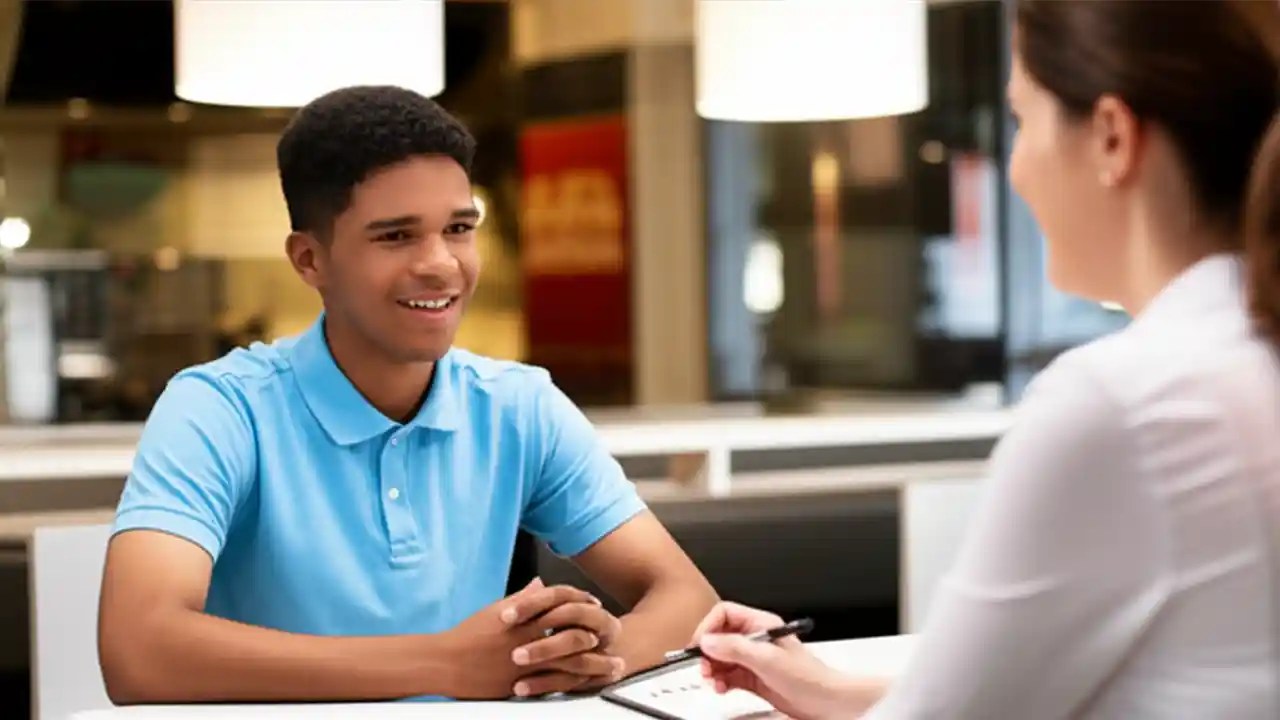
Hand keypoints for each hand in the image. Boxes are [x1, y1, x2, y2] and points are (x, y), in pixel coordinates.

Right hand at [439, 578, 614, 698]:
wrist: (446, 662)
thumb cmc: (469, 634)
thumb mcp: (497, 609)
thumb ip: (523, 598)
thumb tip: (540, 584)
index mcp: (525, 616)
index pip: (563, 604)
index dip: (584, 605)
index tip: (597, 608)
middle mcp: (529, 637)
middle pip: (575, 633)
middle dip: (599, 636)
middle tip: (617, 638)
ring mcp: (527, 662)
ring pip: (570, 662)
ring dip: (596, 664)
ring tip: (614, 667)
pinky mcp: (522, 682)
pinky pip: (555, 683)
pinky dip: (574, 682)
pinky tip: (588, 684)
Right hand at [692, 602, 852, 719]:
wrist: (827, 702)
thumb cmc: (810, 678)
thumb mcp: (768, 659)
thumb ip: (736, 648)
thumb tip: (708, 641)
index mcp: (761, 623)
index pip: (724, 614)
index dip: (709, 627)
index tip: (700, 646)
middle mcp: (755, 638)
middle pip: (719, 637)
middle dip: (708, 652)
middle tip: (705, 668)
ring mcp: (753, 659)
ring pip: (721, 658)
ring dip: (713, 669)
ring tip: (713, 681)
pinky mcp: (753, 677)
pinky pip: (728, 675)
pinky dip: (720, 682)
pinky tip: (722, 688)